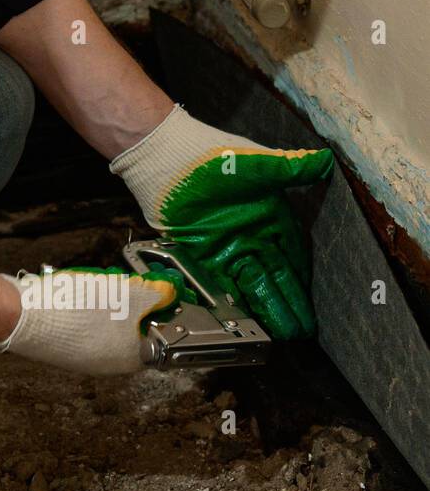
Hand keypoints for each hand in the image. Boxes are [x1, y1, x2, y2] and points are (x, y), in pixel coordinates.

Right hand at [0, 268, 180, 375]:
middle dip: (133, 303)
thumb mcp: (125, 295)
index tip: (160, 288)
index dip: (163, 309)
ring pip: (109, 326)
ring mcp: (84, 358)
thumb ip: (154, 295)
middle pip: (134, 329)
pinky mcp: (63, 348)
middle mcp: (110, 365)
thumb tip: (170, 292)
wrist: (19, 316)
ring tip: (97, 283)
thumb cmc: (76, 309)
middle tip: (124, 281)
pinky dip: (87, 309)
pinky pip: (86, 326)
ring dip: (108, 303)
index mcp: (131, 358)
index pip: (161, 335)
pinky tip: (76, 293)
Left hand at [110, 104, 333, 338]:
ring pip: (249, 285)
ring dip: (263, 309)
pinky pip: (218, 282)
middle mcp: (250, 236)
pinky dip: (229, 301)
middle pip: (274, 277)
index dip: (302, 283)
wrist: (164, 156)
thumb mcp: (256, 162)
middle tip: (302, 332)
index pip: (293, 258)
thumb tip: (325, 161)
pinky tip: (240, 320)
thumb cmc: (211, 155)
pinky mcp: (199, 252)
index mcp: (270, 217)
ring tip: (278, 334)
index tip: (315, 307)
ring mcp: (224, 245)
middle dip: (288, 305)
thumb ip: (290, 168)